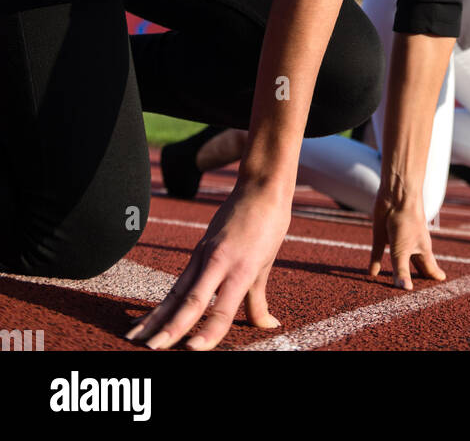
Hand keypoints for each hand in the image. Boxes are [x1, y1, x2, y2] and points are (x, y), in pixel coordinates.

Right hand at [124, 183, 285, 349]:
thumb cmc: (270, 225)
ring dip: (155, 317)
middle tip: (151, 348)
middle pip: (191, 300)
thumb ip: (259, 300)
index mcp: (242, 269)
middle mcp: (218, 262)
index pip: (222, 309)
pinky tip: (144, 317)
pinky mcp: (197, 251)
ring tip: (134, 336)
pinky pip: (177, 281)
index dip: (208, 332)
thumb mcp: (267, 264)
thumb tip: (269, 326)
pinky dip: (161, 302)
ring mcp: (204, 255)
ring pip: (176, 292)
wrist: (260, 186)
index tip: (192, 349)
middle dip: (171, 327)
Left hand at [368, 192, 446, 290]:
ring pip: (397, 261)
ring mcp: (396, 241)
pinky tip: (371, 274)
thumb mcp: (402, 251)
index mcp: (421, 250)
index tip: (442, 286)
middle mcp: (410, 247)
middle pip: (415, 266)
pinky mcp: (382, 236)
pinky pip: (377, 254)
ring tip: (396, 286)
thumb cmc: (407, 221)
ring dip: (395, 273)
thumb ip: (401, 271)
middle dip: (418, 278)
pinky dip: (374, 264)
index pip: (429, 269)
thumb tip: (406, 290)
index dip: (434, 278)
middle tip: (421, 291)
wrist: (395, 195)